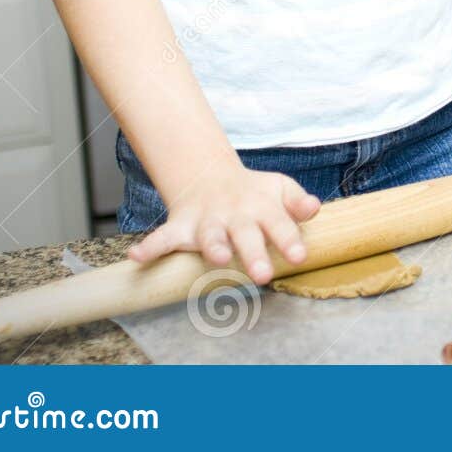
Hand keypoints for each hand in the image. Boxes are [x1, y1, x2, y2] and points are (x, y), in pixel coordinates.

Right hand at [127, 161, 321, 283]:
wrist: (211, 177)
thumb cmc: (254, 193)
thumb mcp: (279, 189)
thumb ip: (297, 201)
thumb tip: (315, 207)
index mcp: (261, 207)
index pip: (279, 223)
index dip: (289, 240)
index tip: (300, 256)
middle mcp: (234, 215)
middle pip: (245, 234)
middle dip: (253, 253)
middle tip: (263, 274)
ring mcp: (206, 221)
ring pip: (209, 236)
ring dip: (212, 247)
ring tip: (217, 258)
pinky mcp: (181, 227)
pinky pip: (162, 237)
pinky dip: (149, 247)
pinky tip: (136, 257)